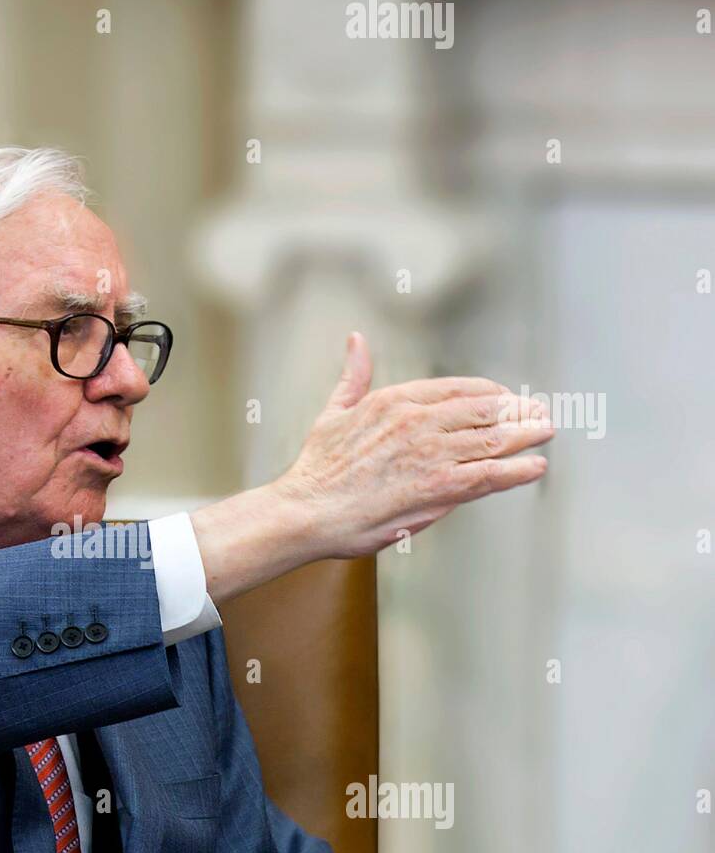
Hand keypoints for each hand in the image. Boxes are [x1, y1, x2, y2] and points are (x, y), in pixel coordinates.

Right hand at [273, 332, 554, 559]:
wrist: (307, 511)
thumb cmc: (317, 470)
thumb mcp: (334, 412)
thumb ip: (353, 376)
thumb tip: (357, 341)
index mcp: (396, 400)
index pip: (459, 390)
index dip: (490, 395)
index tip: (507, 399)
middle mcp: (419, 422)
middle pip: (484, 412)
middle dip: (517, 413)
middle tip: (540, 415)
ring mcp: (432, 455)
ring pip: (492, 440)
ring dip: (526, 436)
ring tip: (545, 433)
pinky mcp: (438, 489)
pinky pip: (489, 475)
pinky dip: (517, 470)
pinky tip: (535, 467)